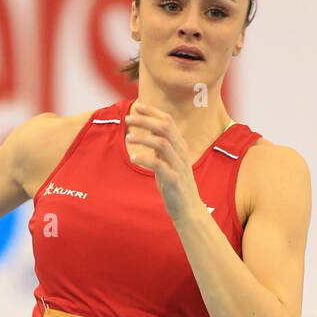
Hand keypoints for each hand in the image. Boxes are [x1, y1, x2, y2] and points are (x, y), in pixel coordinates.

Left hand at [125, 100, 204, 225]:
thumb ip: (161, 148)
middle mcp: (181, 152)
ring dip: (143, 137)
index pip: (168, 121)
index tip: (138, 106)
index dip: (153, 112)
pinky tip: (133, 157)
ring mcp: (179, 165)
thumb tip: (149, 132)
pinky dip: (145, 158)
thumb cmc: (176, 186)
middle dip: (145, 120)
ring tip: (128, 137)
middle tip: (128, 118)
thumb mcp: (168, 162)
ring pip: (162, 143)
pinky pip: (159, 164)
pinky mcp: (173, 179)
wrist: (188, 210)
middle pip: (164, 128)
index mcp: (180, 146)